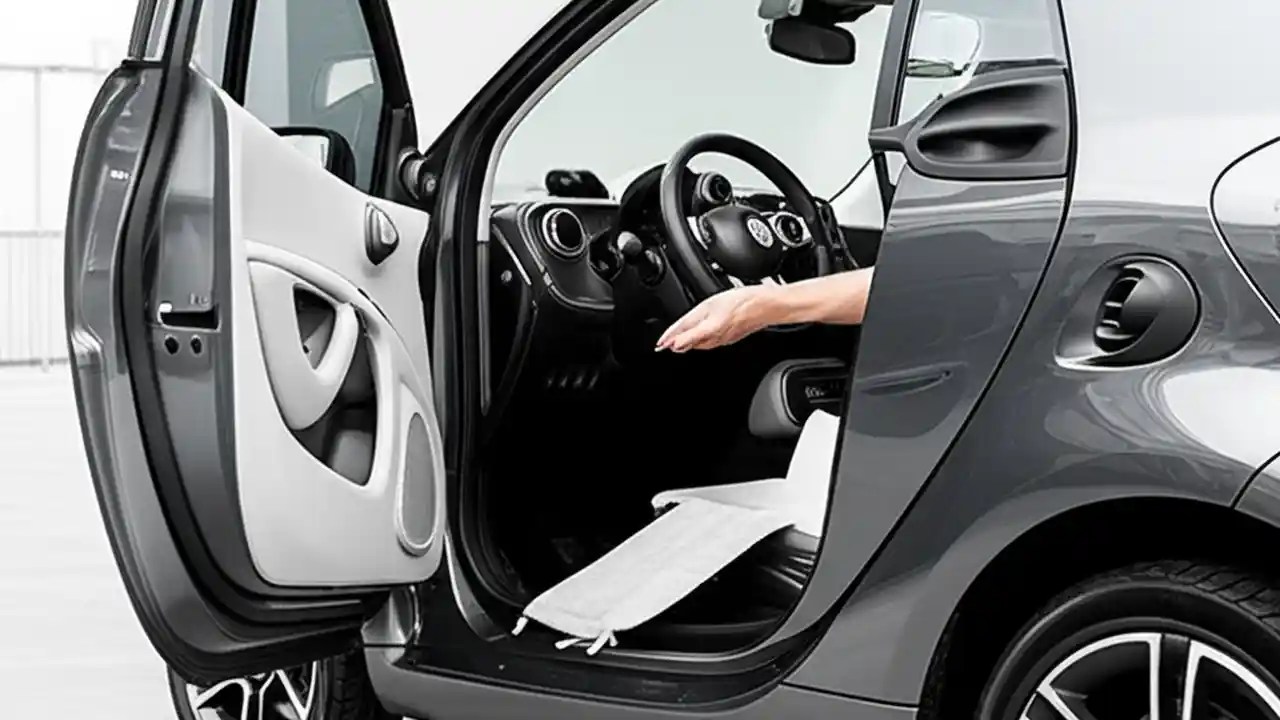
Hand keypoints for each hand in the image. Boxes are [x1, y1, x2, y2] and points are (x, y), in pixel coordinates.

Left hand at [655, 285, 778, 351]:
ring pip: (700, 345)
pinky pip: (710, 342)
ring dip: (688, 342)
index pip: (681, 342)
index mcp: (707, 332)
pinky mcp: (730, 338)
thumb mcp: (708, 306)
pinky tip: (700, 336)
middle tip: (664, 343)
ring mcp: (723, 341)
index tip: (659, 345)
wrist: (765, 306)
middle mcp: (714, 340)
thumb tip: (673, 339)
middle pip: (690, 345)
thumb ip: (688, 324)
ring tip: (677, 340)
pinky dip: (701, 340)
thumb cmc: (741, 301)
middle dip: (677, 343)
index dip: (669, 342)